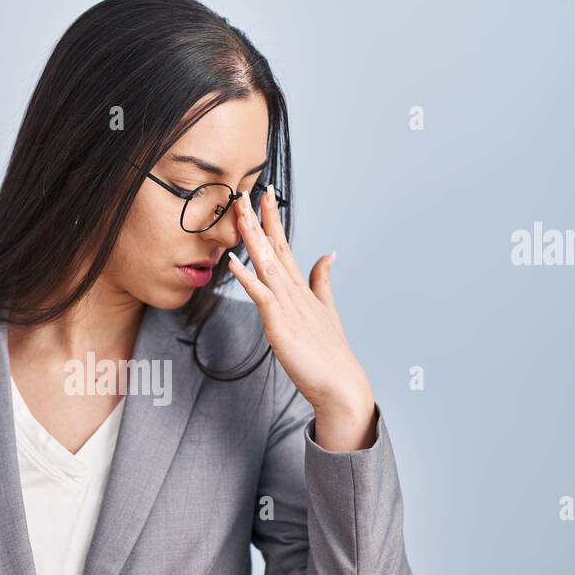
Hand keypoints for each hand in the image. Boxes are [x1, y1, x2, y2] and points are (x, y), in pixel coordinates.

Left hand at [225, 185, 376, 450]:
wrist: (340, 385)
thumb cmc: (329, 354)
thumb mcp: (326, 310)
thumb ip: (323, 281)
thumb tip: (328, 254)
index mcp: (301, 288)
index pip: (283, 245)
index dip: (272, 220)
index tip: (264, 195)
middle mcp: (294, 291)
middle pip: (273, 247)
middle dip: (259, 218)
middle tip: (247, 189)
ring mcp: (287, 306)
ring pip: (266, 263)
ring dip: (251, 236)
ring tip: (238, 211)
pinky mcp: (280, 324)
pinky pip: (260, 295)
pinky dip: (247, 276)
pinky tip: (234, 259)